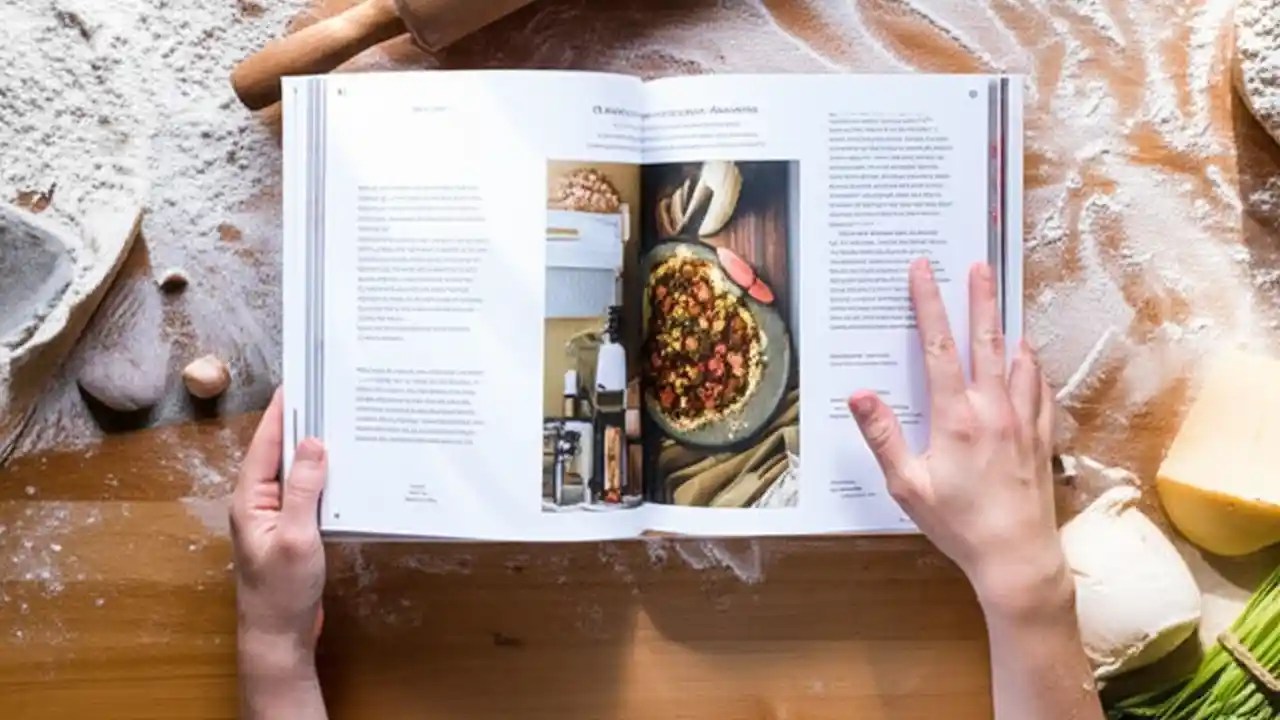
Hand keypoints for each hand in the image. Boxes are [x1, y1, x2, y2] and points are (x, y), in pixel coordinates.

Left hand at [230, 388, 327, 679]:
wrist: (279, 637)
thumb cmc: (281, 592)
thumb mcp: (295, 537)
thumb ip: (303, 489)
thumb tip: (312, 443)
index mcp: (250, 499)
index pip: (265, 443)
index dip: (281, 411)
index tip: (297, 380)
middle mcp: (259, 502)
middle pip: (279, 452)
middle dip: (301, 423)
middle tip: (329, 394)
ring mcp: (275, 517)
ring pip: (295, 472)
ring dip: (316, 450)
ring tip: (341, 422)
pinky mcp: (293, 530)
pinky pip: (307, 492)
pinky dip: (324, 477)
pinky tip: (345, 468)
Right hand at [849, 259, 1066, 615]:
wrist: (1018, 557)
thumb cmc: (958, 525)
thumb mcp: (907, 485)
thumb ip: (882, 435)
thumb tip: (859, 393)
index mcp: (955, 416)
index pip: (938, 346)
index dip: (929, 304)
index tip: (923, 272)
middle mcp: (993, 409)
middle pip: (986, 341)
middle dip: (979, 299)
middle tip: (978, 266)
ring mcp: (1023, 422)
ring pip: (1018, 361)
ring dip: (1007, 329)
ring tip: (1002, 307)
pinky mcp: (1041, 438)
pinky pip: (1040, 390)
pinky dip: (1032, 368)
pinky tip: (1028, 361)